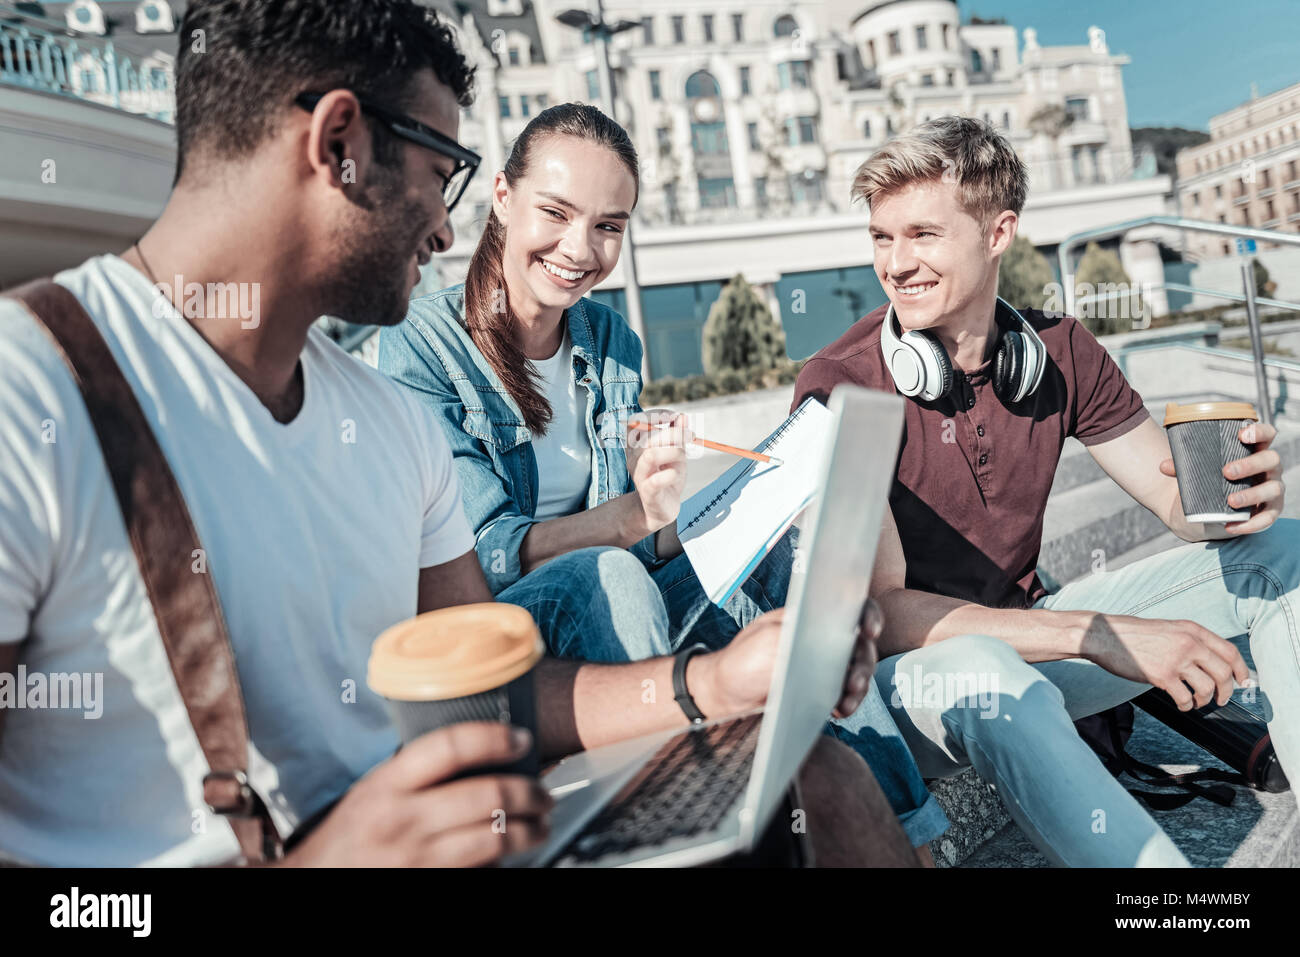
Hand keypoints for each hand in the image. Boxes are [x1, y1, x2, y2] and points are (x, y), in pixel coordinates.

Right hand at [282, 723, 551, 866]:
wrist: (316, 881)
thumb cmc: (349, 835)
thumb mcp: (374, 790)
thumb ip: (418, 771)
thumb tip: (481, 749)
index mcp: (388, 785)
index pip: (450, 747)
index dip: (494, 737)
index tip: (521, 739)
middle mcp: (403, 820)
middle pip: (488, 796)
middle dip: (530, 793)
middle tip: (544, 794)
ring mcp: (418, 859)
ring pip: (496, 839)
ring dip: (531, 830)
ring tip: (540, 824)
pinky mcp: (430, 884)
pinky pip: (484, 869)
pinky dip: (505, 860)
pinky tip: (512, 853)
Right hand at [626, 410, 690, 535]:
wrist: (662, 508)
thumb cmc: (667, 476)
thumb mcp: (675, 452)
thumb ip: (678, 435)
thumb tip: (682, 417)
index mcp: (637, 446)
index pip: (636, 422)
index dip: (655, 415)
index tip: (675, 417)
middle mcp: (634, 458)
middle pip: (647, 437)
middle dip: (673, 433)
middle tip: (689, 436)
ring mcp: (640, 476)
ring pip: (651, 455)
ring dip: (673, 451)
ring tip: (682, 457)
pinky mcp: (648, 493)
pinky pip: (657, 480)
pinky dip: (671, 474)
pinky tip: (676, 475)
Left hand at [689, 598, 882, 718]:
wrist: (725, 696)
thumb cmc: (741, 661)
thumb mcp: (767, 643)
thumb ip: (800, 639)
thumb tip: (833, 645)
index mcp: (810, 615)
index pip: (848, 606)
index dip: (867, 615)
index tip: (869, 630)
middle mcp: (821, 636)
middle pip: (859, 644)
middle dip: (863, 663)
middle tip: (853, 682)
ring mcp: (823, 663)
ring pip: (856, 671)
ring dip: (858, 688)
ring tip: (846, 704)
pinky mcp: (821, 688)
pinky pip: (846, 694)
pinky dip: (847, 702)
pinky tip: (839, 710)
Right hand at [1080, 613, 1248, 709]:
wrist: (1104, 635)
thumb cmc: (1133, 634)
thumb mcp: (1168, 629)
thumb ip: (1190, 641)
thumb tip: (1211, 663)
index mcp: (1192, 630)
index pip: (1230, 651)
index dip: (1241, 670)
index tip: (1242, 681)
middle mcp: (1188, 643)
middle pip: (1224, 673)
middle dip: (1226, 691)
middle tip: (1220, 699)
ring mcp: (1176, 659)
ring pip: (1207, 688)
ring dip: (1204, 700)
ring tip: (1195, 701)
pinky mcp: (1162, 675)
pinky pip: (1185, 698)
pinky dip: (1186, 706)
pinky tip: (1181, 704)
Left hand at [1160, 420, 1284, 533]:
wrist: (1213, 507)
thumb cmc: (1212, 478)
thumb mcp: (1200, 469)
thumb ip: (1184, 465)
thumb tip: (1164, 466)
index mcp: (1254, 450)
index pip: (1267, 434)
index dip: (1259, 431)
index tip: (1242, 434)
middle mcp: (1269, 468)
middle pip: (1271, 459)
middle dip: (1250, 464)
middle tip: (1226, 472)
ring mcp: (1272, 489)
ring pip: (1273, 489)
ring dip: (1252, 494)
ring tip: (1231, 501)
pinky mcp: (1270, 511)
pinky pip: (1267, 518)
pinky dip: (1250, 524)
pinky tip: (1230, 526)